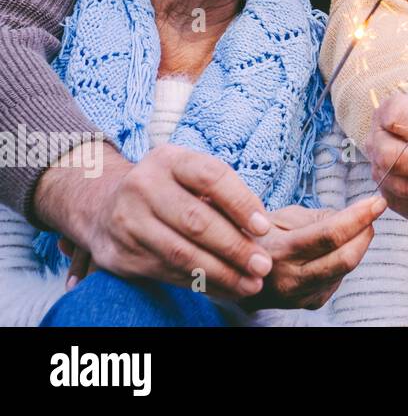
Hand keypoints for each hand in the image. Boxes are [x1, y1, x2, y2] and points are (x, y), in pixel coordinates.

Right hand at [35, 143, 274, 298]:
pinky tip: (226, 288)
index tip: (263, 228)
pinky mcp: (121, 255)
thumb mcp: (188, 176)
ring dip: (222, 273)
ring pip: (182, 254)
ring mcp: (128, 222)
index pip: (211, 176)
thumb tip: (260, 230)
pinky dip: (201, 283)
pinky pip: (168, 272)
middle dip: (235, 247)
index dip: (241, 203)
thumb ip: (221, 195)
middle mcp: (143, 187)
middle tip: (264, 265)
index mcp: (168, 160)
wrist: (103, 207)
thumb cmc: (167, 189)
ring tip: (251, 284)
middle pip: (197, 221)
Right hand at [239, 197, 385, 310]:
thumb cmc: (260, 238)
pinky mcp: (311, 303)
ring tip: (348, 228)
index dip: (359, 217)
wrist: (236, 276)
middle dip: (366, 232)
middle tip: (373, 212)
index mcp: (280, 252)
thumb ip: (315, 217)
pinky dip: (344, 259)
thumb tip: (351, 216)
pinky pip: (340, 278)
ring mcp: (302, 295)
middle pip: (346, 259)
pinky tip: (333, 250)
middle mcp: (291, 279)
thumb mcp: (279, 217)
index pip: (330, 235)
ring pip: (346, 269)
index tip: (377, 202)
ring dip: (357, 244)